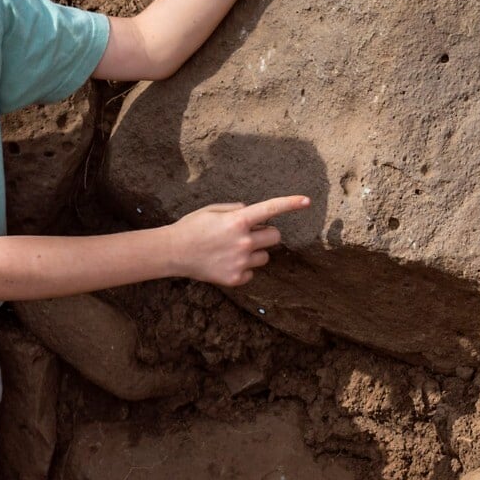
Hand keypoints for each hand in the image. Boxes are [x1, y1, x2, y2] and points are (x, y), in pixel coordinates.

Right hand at [168, 195, 308, 286]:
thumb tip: (252, 213)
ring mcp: (240, 262)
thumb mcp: (213, 209)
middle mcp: (243, 241)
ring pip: (265, 256)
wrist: (172, 252)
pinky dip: (244, 267)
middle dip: (266, 233)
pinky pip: (252, 271)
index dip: (290, 204)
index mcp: (238, 221)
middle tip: (250, 233)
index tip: (307, 201)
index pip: (270, 209)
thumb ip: (237, 209)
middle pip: (275, 236)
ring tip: (233, 249)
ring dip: (256, 251)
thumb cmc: (192, 227)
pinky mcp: (235, 278)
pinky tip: (225, 262)